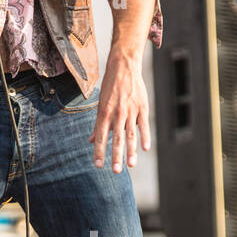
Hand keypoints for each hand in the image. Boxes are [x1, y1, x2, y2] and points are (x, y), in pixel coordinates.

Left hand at [89, 49, 150, 171]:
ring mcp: (130, 111)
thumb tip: (91, 141)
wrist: (123, 66)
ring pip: (131, 135)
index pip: (100, 137)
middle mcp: (116, 114)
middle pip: (116, 139)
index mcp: (104, 113)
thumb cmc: (110, 87)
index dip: (99, 152)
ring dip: (131, 151)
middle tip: (115, 171)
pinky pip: (143, 125)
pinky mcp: (142, 107)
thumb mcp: (100, 104)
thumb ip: (98, 125)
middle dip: (115, 156)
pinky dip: (145, 137)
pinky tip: (145, 149)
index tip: (98, 165)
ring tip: (130, 165)